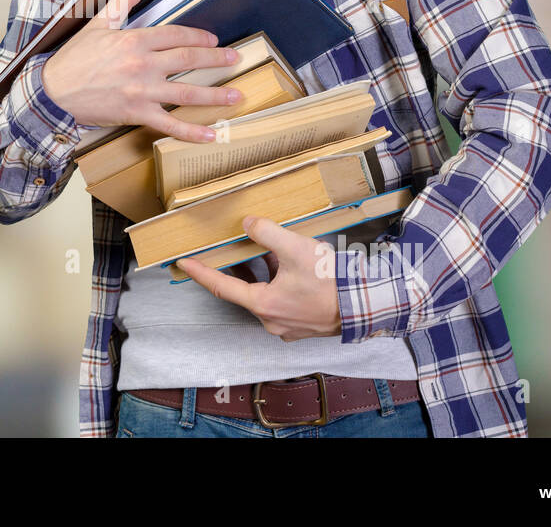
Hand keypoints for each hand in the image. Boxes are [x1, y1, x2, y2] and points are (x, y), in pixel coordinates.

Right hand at [40, 0, 243, 143]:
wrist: (54, 91)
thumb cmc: (74, 59)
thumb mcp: (99, 24)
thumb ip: (124, 1)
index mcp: (134, 40)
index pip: (176, 34)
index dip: (198, 36)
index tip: (212, 39)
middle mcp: (143, 64)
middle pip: (189, 58)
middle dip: (216, 59)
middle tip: (235, 59)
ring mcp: (142, 91)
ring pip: (187, 91)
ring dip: (215, 94)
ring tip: (236, 96)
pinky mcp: (137, 113)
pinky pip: (169, 124)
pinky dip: (192, 131)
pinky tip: (211, 133)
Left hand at [176, 216, 342, 341]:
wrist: (367, 307)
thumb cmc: (332, 281)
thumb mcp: (296, 248)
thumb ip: (267, 233)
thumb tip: (248, 224)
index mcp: (263, 305)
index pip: (221, 287)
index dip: (200, 273)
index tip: (183, 263)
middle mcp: (271, 321)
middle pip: (244, 292)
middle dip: (235, 271)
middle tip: (225, 252)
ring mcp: (287, 327)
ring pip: (264, 297)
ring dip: (261, 277)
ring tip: (262, 254)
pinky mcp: (303, 326)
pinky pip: (281, 303)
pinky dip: (277, 286)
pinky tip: (287, 269)